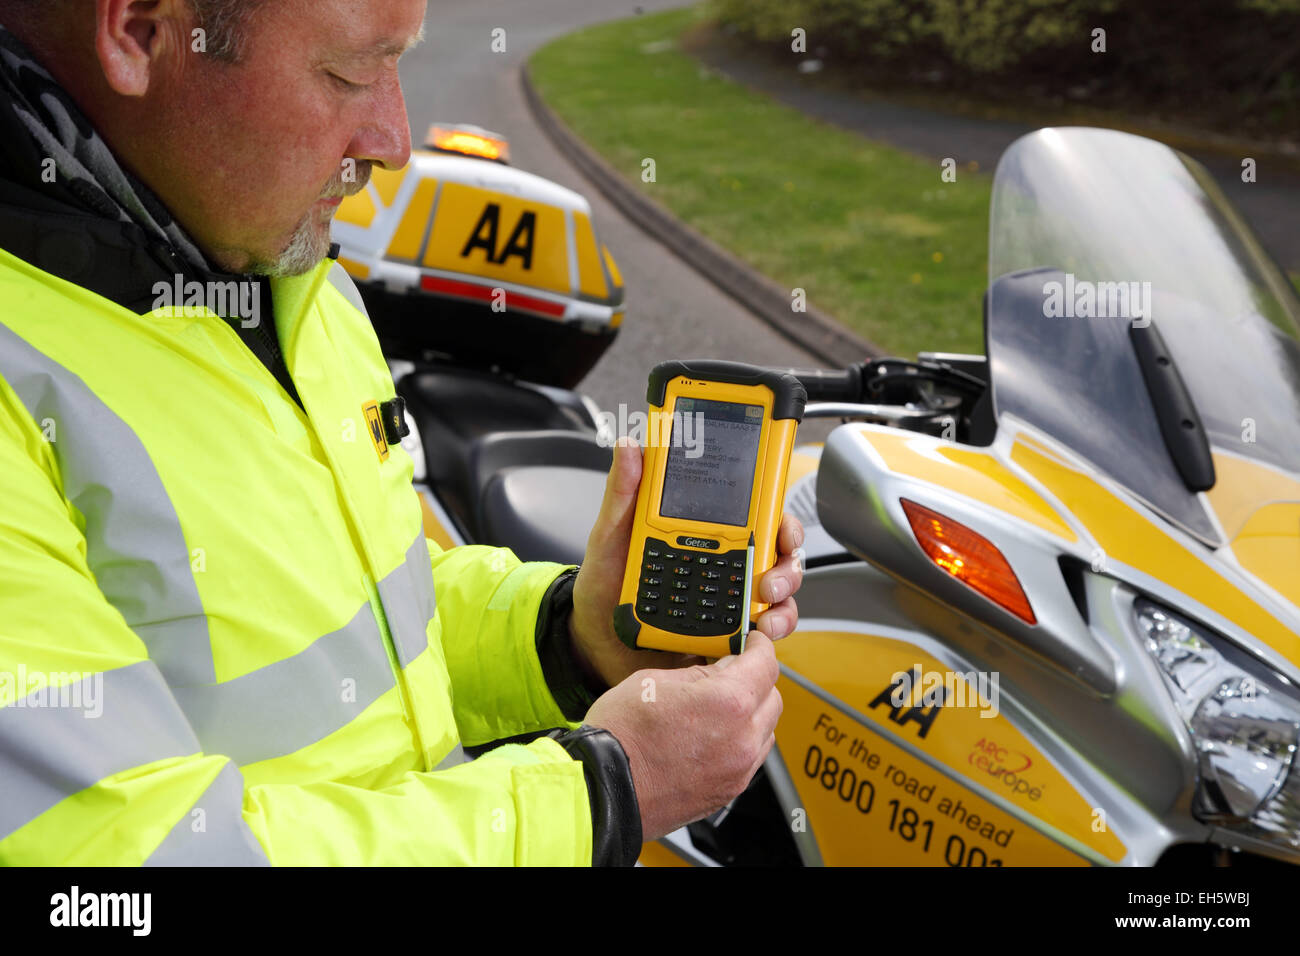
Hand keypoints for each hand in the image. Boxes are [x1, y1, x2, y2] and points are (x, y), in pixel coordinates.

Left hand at [568, 437, 805, 689]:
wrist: (593, 637)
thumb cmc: (605, 582)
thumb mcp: (610, 533)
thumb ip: (623, 492)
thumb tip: (630, 448)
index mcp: (705, 532)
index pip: (757, 517)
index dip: (780, 520)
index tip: (781, 530)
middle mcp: (724, 563)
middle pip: (778, 558)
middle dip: (788, 567)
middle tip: (767, 581)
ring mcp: (727, 601)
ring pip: (777, 598)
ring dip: (782, 606)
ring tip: (762, 617)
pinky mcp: (722, 636)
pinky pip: (757, 637)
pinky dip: (765, 638)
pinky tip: (752, 638)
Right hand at [584, 631, 782, 840]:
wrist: (604, 788)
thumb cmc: (620, 737)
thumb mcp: (655, 680)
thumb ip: (698, 673)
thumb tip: (718, 668)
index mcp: (728, 702)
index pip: (766, 663)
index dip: (760, 646)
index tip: (753, 642)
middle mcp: (742, 738)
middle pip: (772, 697)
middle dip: (756, 680)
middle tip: (730, 673)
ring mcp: (738, 768)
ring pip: (766, 729)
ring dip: (752, 713)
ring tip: (719, 708)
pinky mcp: (729, 790)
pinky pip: (752, 757)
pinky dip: (743, 741)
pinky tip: (715, 735)